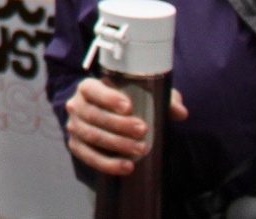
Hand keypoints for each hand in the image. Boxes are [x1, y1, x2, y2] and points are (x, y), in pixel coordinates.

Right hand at [62, 78, 187, 176]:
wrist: (107, 120)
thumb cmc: (127, 103)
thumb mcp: (145, 96)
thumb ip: (164, 100)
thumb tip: (180, 111)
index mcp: (88, 87)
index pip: (93, 90)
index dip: (108, 98)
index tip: (129, 107)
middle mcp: (76, 105)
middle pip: (94, 115)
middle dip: (118, 125)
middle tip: (143, 130)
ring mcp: (74, 127)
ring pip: (92, 136)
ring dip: (116, 144)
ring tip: (140, 150)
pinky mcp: (76, 146)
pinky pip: (88, 157)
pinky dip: (107, 164)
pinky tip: (127, 167)